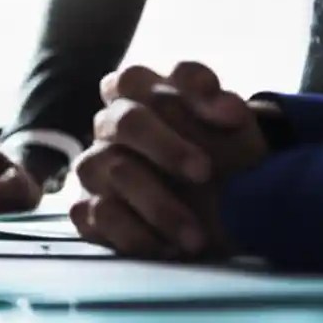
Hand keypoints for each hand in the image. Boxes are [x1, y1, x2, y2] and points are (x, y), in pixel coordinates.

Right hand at [71, 62, 269, 258]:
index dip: (188, 89)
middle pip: (127, 120)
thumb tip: (228, 110)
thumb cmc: (222, 159)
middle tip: (204, 173)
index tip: (233, 117)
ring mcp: (96, 164)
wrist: (217, 207)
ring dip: (157, 204)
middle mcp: (112, 124)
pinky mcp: (87, 206)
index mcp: (141, 92)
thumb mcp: (234, 132)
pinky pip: (98, 215)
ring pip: (114, 170)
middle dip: (167, 146)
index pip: (149, 75)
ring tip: (195, 236)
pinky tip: (165, 247)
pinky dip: (133, 233)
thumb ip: (228, 114)